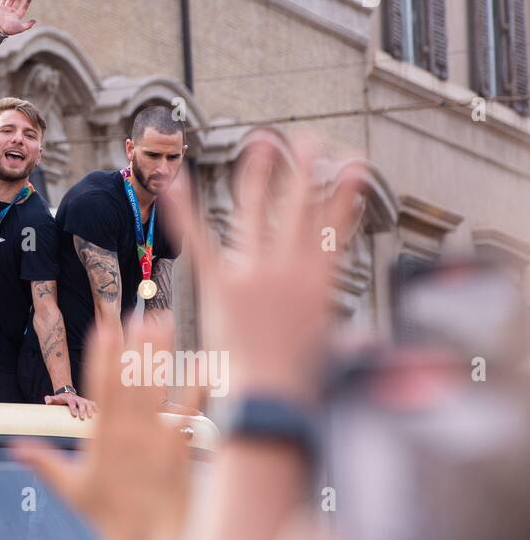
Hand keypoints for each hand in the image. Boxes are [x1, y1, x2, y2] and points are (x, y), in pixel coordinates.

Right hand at [0, 0, 35, 36]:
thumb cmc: (10, 29)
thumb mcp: (21, 28)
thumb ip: (28, 25)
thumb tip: (35, 21)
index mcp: (17, 16)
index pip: (23, 7)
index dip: (27, 2)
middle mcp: (11, 12)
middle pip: (17, 2)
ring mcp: (5, 9)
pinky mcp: (0, 7)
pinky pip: (4, 0)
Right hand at [15, 318, 199, 539]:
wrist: (148, 538)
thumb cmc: (110, 514)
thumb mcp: (71, 488)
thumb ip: (44, 463)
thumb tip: (14, 449)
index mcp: (102, 436)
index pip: (100, 386)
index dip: (102, 354)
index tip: (104, 326)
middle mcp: (130, 432)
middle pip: (130, 380)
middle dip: (132, 345)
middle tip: (137, 313)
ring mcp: (156, 437)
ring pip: (156, 388)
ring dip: (159, 355)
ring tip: (163, 322)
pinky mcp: (179, 447)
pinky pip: (188, 412)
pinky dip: (194, 388)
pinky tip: (200, 364)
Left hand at [44, 390, 95, 419]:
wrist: (67, 394)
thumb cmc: (60, 400)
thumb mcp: (55, 399)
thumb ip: (50, 400)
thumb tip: (47, 401)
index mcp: (69, 398)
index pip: (71, 402)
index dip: (73, 408)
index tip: (74, 415)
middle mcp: (77, 399)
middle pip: (81, 403)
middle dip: (82, 410)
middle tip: (82, 418)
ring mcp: (83, 400)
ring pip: (88, 403)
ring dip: (90, 409)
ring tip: (91, 417)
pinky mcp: (87, 402)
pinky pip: (93, 403)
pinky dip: (97, 407)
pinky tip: (100, 413)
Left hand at [164, 136, 362, 403]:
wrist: (274, 399)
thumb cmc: (302, 382)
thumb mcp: (330, 352)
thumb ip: (344, 338)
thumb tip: (363, 344)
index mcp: (321, 281)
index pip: (335, 226)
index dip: (344, 194)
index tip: (353, 167)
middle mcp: (291, 268)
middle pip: (299, 208)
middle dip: (304, 171)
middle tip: (309, 141)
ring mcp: (255, 273)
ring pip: (257, 210)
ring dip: (260, 173)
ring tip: (264, 142)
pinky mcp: (220, 284)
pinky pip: (200, 238)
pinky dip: (184, 207)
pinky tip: (176, 179)